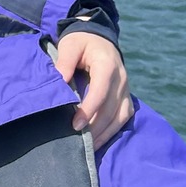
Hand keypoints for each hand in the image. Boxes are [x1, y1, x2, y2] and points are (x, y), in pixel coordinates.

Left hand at [53, 33, 132, 148]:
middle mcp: (121, 78)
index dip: (89, 109)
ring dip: (104, 133)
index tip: (75, 124)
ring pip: (120, 116)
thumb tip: (60, 81)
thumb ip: (64, 62)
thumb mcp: (69, 45)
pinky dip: (112, 131)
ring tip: (87, 147)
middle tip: (76, 141)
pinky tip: (98, 141)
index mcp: (107, 65)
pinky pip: (123, 117)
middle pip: (111, 108)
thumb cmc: (81, 42)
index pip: (101, 91)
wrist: (99, 39)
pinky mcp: (126, 97)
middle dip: (94, 127)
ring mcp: (126, 89)